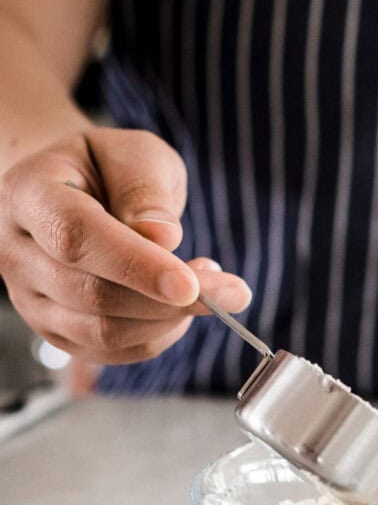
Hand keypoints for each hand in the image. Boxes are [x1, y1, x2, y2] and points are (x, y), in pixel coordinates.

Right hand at [0, 127, 251, 364]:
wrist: (72, 192)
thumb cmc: (103, 168)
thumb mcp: (133, 153)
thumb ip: (145, 189)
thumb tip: (163, 237)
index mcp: (29, 195)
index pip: (77, 238)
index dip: (137, 266)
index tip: (191, 284)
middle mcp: (17, 252)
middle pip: (92, 295)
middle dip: (170, 301)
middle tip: (230, 289)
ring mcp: (30, 299)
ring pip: (103, 333)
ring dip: (168, 320)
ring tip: (206, 288)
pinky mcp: (54, 331)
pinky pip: (111, 352)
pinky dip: (157, 336)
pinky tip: (180, 308)